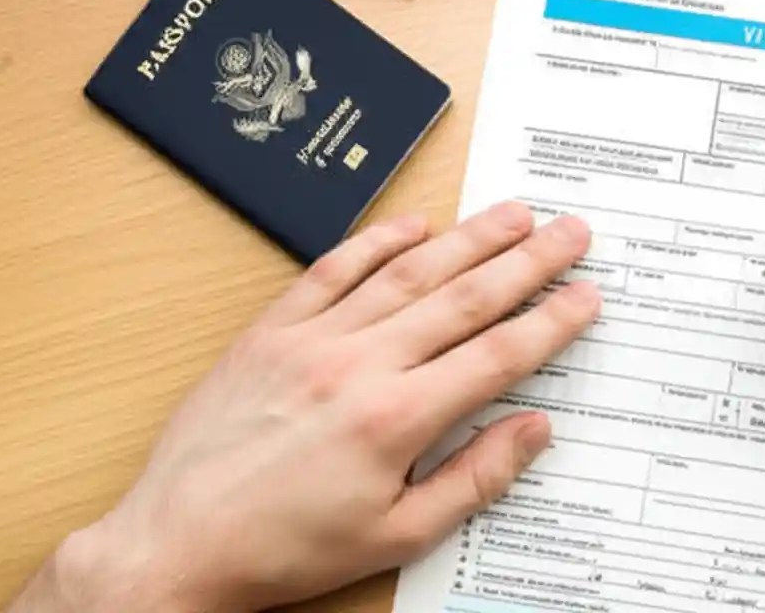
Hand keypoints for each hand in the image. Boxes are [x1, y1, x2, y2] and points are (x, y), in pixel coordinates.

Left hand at [10, 202, 599, 612]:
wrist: (178, 542)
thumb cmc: (286, 549)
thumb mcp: (395, 537)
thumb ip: (474, 479)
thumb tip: (533, 429)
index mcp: (397, 420)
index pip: (497, 356)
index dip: (550, 322)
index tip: (586, 295)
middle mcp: (360, 365)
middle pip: (463, 299)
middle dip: (527, 262)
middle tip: (570, 231)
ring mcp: (312, 339)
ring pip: (406, 273)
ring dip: (466, 239)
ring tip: (512, 214)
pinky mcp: (270, 331)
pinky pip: (331, 271)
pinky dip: (376, 243)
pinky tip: (414, 225)